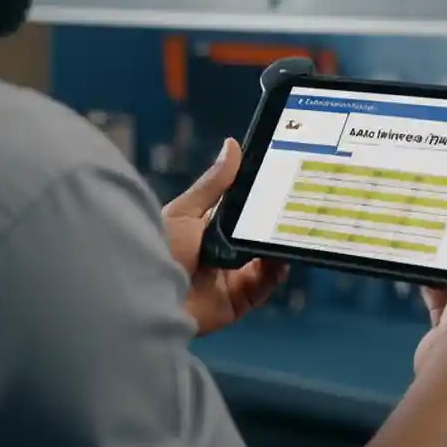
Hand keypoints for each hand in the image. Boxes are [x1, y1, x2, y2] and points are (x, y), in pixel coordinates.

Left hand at [163, 138, 288, 335]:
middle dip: (275, 225)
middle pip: (256, 237)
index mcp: (207, 229)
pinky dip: (274, 274)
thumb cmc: (159, 248)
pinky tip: (280, 259)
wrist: (147, 297)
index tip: (285, 182)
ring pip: (265, 262)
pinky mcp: (235, 301)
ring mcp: (229, 278)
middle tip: (299, 207)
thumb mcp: (186, 211)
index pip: (241, 211)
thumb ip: (213, 184)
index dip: (261, 200)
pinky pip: (262, 287)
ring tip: (293, 232)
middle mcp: (220, 253)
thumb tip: (233, 144)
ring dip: (278, 248)